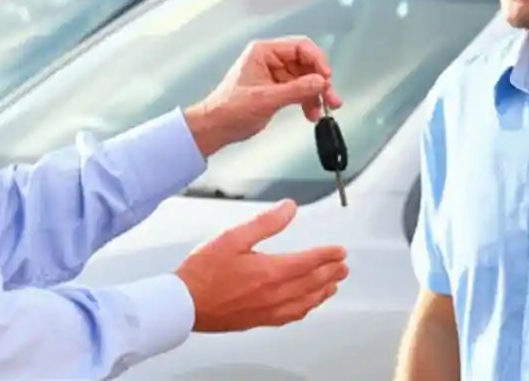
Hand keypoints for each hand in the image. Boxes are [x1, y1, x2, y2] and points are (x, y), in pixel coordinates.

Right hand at [175, 199, 347, 331]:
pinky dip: (306, 308)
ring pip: (306, 301)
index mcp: (270, 271)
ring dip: (323, 292)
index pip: (309, 262)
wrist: (185, 304)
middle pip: (312, 282)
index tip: (339, 250)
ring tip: (333, 285)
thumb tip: (289, 208)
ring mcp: (268, 310)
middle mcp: (275, 294)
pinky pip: (292, 316)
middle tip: (343, 266)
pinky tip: (307, 305)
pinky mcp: (259, 320)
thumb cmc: (204, 273)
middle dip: (330, 273)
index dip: (327, 255)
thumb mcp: (232, 238)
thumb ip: (265, 222)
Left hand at [184, 36, 342, 155]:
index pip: (300, 46)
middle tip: (332, 99)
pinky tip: (311, 114)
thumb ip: (296, 90)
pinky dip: (307, 101)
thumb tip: (321, 82)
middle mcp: (271, 59)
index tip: (326, 78)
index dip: (317, 60)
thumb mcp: (266, 99)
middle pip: (306, 63)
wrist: (215, 128)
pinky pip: (299, 91)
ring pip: (306, 79)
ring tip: (323, 111)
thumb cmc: (232, 109)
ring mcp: (275, 75)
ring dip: (316, 94)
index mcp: (264, 52)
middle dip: (320, 81)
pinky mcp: (276, 89)